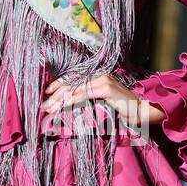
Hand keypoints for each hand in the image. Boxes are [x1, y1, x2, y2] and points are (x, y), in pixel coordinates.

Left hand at [43, 75, 163, 125]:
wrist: (141, 111)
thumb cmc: (121, 108)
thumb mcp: (101, 101)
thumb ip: (87, 98)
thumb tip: (68, 103)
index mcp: (95, 76)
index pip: (73, 77)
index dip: (58, 84)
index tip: (47, 93)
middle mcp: (98, 74)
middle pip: (71, 83)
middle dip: (56, 95)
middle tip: (45, 105)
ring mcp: (103, 80)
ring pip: (76, 89)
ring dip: (61, 100)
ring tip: (51, 109)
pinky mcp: (107, 88)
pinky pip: (85, 93)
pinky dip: (74, 100)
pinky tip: (65, 105)